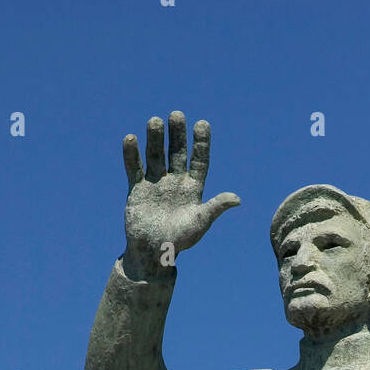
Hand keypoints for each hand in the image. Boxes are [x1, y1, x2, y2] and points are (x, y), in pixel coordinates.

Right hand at [122, 112, 239, 278]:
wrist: (153, 254)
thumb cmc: (180, 242)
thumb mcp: (200, 223)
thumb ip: (216, 207)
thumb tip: (237, 199)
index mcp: (193, 189)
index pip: (199, 161)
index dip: (201, 143)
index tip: (202, 124)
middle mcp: (175, 182)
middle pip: (177, 152)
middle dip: (177, 134)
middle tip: (176, 115)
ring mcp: (156, 184)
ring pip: (156, 155)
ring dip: (155, 138)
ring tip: (155, 121)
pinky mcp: (137, 189)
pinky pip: (134, 168)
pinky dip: (131, 155)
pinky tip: (131, 139)